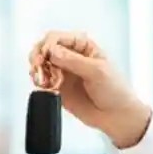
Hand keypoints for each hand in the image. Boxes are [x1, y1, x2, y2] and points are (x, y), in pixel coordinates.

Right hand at [27, 31, 151, 147]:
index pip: (57, 37)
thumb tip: (53, 51)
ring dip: (36, 69)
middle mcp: (71, 56)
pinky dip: (38, 81)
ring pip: (40, 63)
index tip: (47, 55)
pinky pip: (41, 80)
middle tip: (38, 66)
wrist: (116, 116)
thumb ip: (74, 61)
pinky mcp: (58, 87)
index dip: (48, 44)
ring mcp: (63, 72)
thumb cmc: (115, 90)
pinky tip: (44, 86)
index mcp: (83, 46)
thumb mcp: (97, 72)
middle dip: (38, 55)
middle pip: (44, 48)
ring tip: (42, 79)